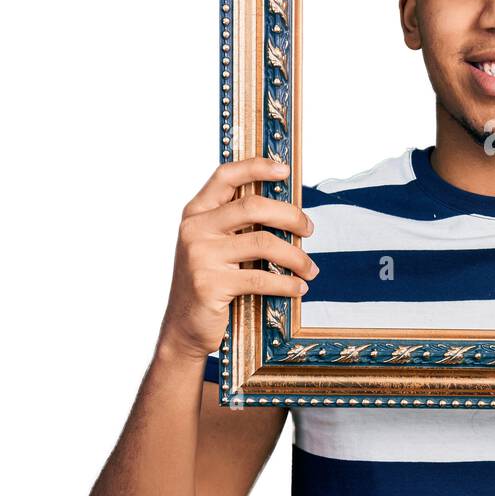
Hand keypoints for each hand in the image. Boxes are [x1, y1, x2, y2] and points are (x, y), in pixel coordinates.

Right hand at [157, 156, 319, 362]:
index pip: (225, 176)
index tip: (285, 170)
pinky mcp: (210, 284)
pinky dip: (287, 283)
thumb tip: (289, 212)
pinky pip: (261, 278)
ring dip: (295, 256)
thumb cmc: (210, 283)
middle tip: (309, 229)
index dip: (256, 167)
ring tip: (309, 268)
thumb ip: (238, 226)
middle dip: (290, 216)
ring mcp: (200, 256)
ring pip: (263, 243)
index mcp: (196, 213)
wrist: (185, 328)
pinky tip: (299, 288)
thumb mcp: (216, 246)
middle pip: (253, 207)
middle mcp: (195, 229)